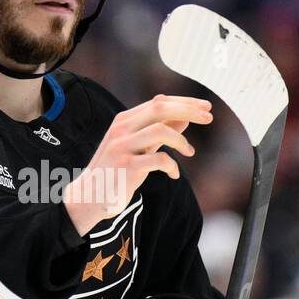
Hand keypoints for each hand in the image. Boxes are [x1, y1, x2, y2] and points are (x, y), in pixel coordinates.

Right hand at [63, 94, 211, 235]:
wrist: (90, 196)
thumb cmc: (116, 170)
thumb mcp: (138, 146)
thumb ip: (159, 131)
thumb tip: (186, 116)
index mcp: (124, 121)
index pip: (158, 102)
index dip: (184, 102)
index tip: (205, 108)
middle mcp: (121, 129)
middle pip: (160, 108)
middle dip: (188, 110)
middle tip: (209, 118)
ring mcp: (122, 147)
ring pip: (160, 131)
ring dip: (181, 141)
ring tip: (189, 152)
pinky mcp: (126, 167)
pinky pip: (159, 160)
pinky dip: (172, 166)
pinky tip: (173, 174)